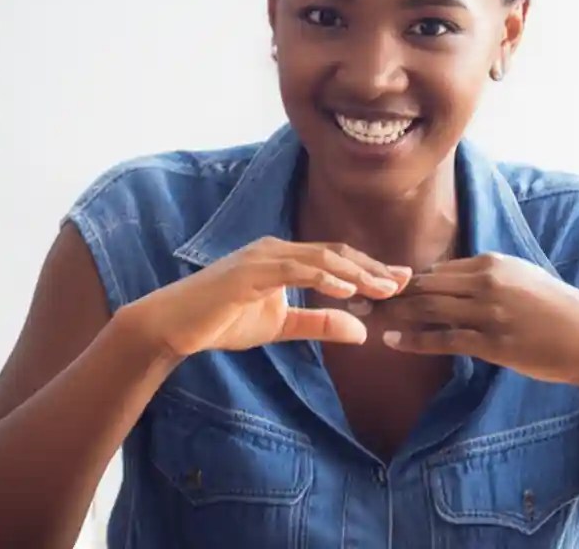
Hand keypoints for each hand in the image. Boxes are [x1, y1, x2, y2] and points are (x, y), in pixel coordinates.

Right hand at [130, 237, 410, 356]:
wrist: (174, 326)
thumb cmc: (222, 321)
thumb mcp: (280, 326)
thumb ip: (318, 324)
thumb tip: (362, 330)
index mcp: (284, 257)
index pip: (336, 258)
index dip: (369, 268)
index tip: (400, 280)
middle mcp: (276, 248)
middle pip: (336, 252)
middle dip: (372, 267)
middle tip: (404, 281)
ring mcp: (262, 256)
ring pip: (320, 257)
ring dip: (355, 272)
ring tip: (383, 288)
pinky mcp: (249, 272)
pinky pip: (294, 269)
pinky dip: (323, 277)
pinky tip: (347, 289)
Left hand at [378, 253, 578, 390]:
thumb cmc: (556, 311)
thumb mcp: (519, 281)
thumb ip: (483, 280)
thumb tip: (445, 284)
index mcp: (490, 264)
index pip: (433, 271)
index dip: (399, 280)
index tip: (370, 285)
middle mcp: (487, 282)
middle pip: (422, 286)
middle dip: (384, 293)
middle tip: (351, 297)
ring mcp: (490, 313)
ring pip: (428, 310)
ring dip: (391, 314)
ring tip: (361, 318)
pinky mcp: (495, 343)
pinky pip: (445, 339)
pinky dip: (415, 340)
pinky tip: (392, 342)